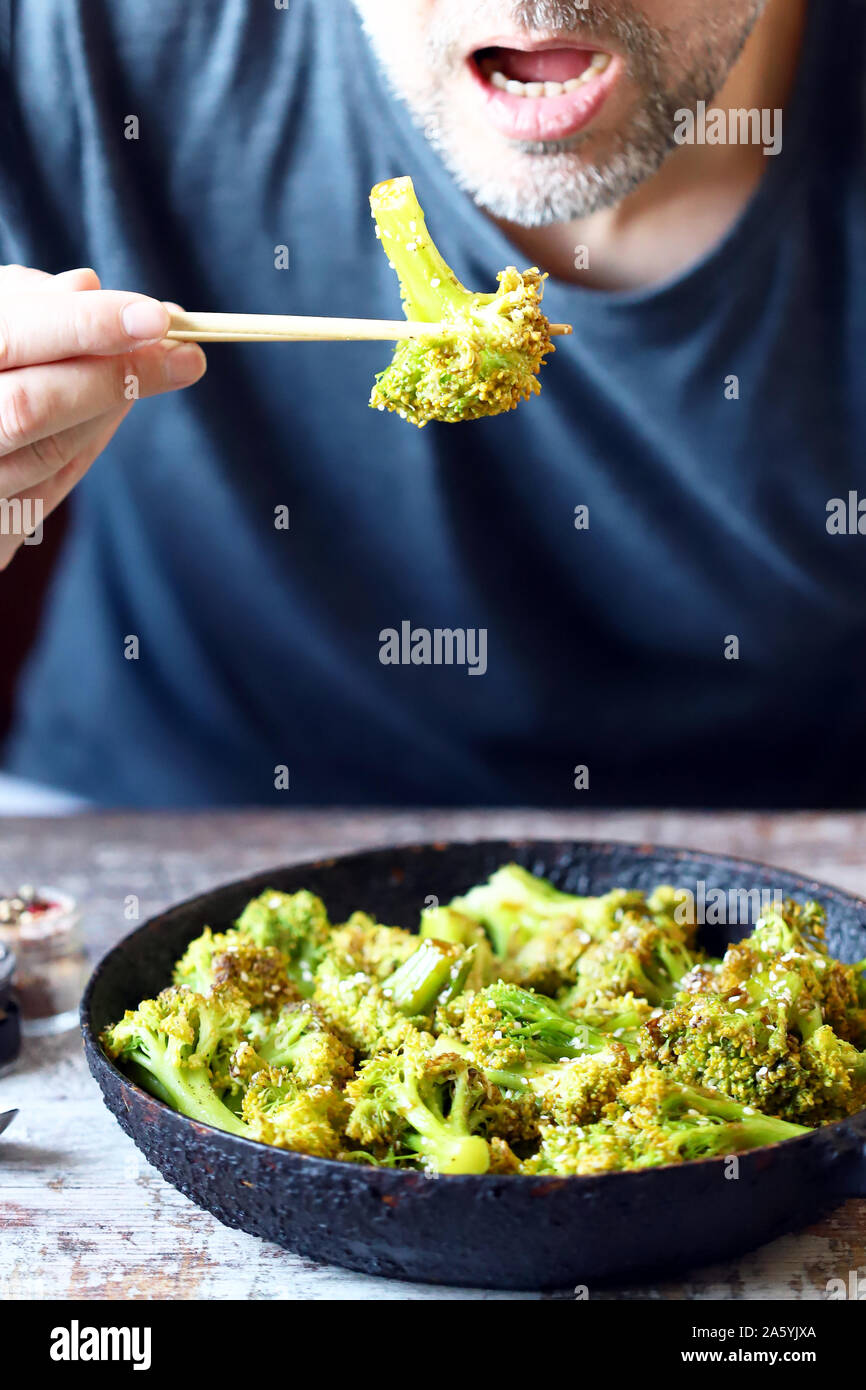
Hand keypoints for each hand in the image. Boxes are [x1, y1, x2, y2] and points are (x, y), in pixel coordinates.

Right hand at [0, 265, 205, 568]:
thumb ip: (25, 306)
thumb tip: (87, 284)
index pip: (12, 337)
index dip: (85, 325)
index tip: (156, 315)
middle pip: (32, 407)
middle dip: (117, 376)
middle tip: (187, 353)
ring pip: (50, 455)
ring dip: (114, 408)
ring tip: (165, 367)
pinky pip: (47, 489)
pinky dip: (89, 441)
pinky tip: (118, 405)